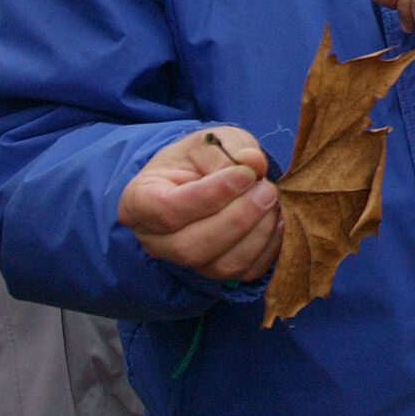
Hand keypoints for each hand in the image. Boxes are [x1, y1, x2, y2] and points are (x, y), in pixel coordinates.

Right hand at [116, 126, 281, 281]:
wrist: (203, 178)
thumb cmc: (199, 158)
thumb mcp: (210, 141)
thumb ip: (229, 150)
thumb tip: (253, 164)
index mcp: (139, 201)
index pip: (167, 209)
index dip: (210, 195)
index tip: (245, 175)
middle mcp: (155, 240)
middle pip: (191, 246)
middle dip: (237, 218)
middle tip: (266, 189)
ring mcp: (184, 262)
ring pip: (219, 265)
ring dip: (256, 233)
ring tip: (272, 199)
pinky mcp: (216, 274)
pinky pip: (245, 272)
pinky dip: (268, 247)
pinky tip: (275, 218)